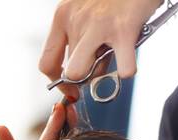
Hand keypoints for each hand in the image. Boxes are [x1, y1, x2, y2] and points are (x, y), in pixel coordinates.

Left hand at [39, 0, 160, 98]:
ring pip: (88, 72)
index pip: (47, 61)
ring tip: (114, 61)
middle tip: (98, 75)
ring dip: (104, 75)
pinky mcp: (124, 30)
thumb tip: (87, 71)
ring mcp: (99, 26)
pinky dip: (128, 70)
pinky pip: (125, 69)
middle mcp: (76, 20)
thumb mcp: (86, 11)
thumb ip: (82, 37)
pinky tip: (130, 58)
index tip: (73, 89)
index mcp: (63, 16)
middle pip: (70, 72)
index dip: (59, 82)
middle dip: (85, 81)